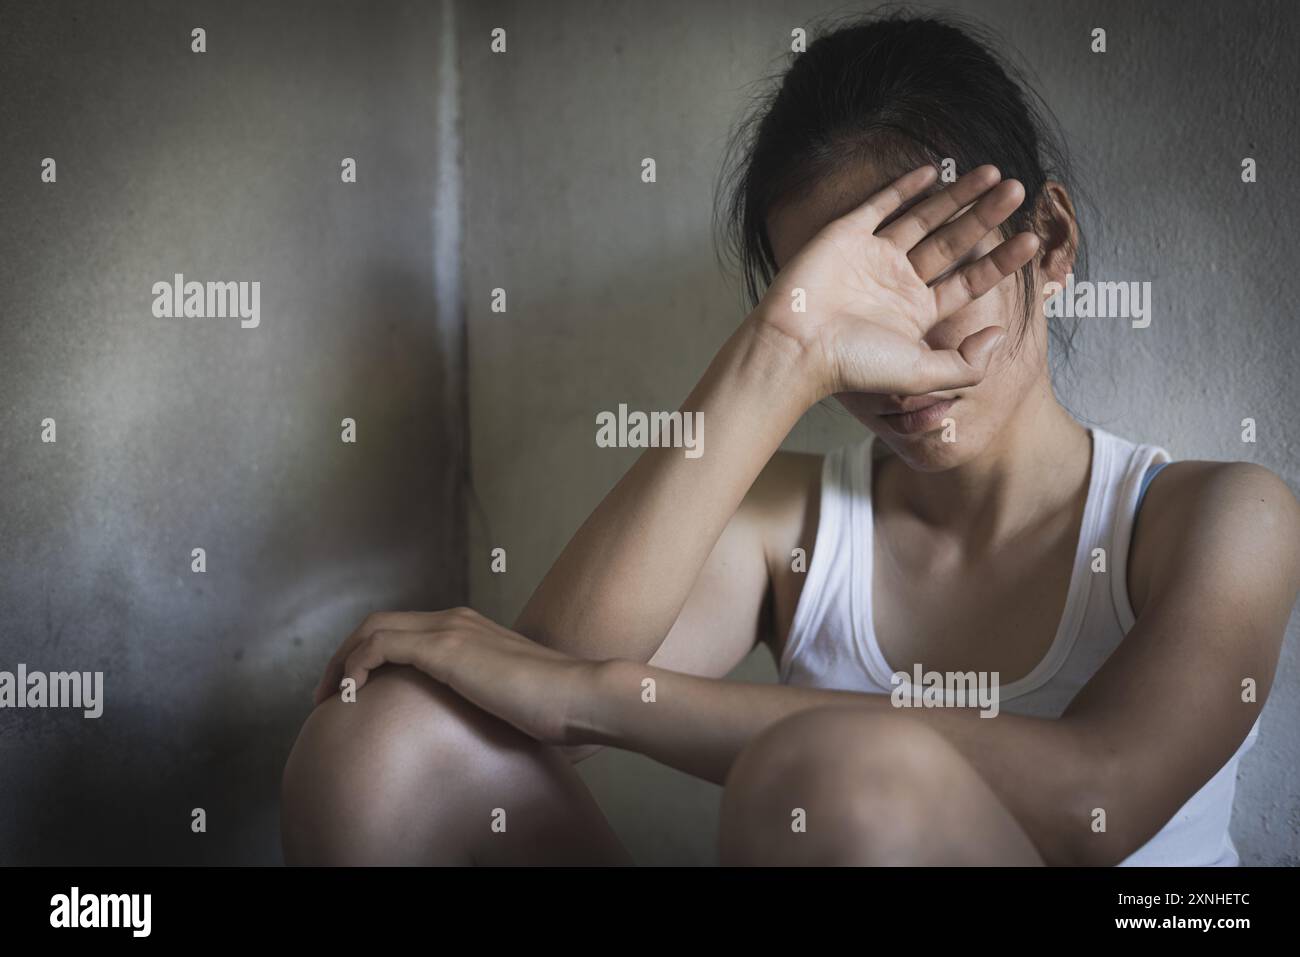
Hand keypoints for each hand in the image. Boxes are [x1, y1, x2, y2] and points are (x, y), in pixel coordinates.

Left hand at [312, 607, 599, 746]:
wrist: (580, 695)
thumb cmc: (556, 706)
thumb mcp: (509, 698)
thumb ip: (486, 698)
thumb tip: (475, 726)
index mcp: (470, 629)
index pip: (405, 629)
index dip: (371, 654)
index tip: (355, 690)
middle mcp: (455, 620)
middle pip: (379, 622)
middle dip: (346, 655)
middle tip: (329, 693)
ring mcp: (450, 630)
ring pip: (373, 629)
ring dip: (342, 661)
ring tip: (329, 697)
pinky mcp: (446, 649)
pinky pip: (380, 645)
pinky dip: (356, 665)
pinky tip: (350, 691)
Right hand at [755, 163, 1039, 397]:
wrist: (797, 347)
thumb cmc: (855, 365)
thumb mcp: (922, 374)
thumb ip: (967, 362)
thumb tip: (1000, 334)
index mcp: (917, 314)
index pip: (968, 281)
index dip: (1001, 261)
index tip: (1032, 241)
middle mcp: (898, 283)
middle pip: (953, 243)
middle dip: (986, 216)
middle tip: (1017, 190)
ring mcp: (873, 257)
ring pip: (924, 219)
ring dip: (958, 196)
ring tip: (993, 174)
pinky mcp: (847, 236)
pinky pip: (880, 205)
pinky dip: (904, 187)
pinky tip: (934, 171)